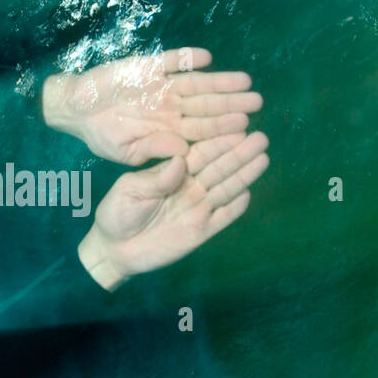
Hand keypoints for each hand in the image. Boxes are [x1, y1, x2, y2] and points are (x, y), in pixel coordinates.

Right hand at [41, 47, 262, 165]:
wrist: (75, 108)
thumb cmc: (102, 135)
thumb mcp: (125, 152)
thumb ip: (153, 151)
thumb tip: (182, 153)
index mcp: (169, 130)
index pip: (202, 129)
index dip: (222, 127)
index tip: (245, 127)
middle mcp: (171, 106)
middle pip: (207, 105)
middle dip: (232, 103)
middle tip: (258, 102)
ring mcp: (162, 85)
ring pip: (197, 83)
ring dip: (220, 81)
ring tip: (244, 80)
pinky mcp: (148, 66)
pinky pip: (172, 61)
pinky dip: (187, 58)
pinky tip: (207, 58)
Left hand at [77, 132, 269, 290]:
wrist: (115, 250)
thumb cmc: (117, 214)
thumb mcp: (130, 191)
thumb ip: (155, 179)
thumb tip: (180, 160)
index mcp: (172, 172)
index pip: (200, 153)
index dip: (218, 141)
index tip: (236, 127)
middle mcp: (190, 187)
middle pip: (219, 168)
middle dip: (239, 153)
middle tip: (260, 137)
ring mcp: (198, 208)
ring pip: (226, 189)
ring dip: (244, 175)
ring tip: (263, 158)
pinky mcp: (202, 231)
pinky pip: (223, 217)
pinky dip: (236, 207)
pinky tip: (249, 193)